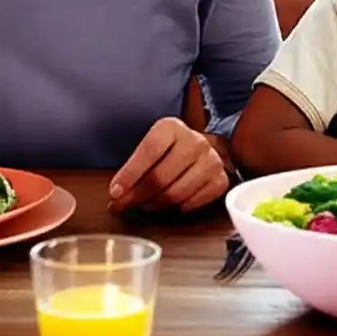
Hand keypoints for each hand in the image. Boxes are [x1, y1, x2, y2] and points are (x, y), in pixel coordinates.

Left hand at [109, 118, 230, 213]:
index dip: (130, 174)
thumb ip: (133, 167)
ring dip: (156, 204)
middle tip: (123, 206)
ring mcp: (211, 161)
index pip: (149, 150)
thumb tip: (117, 195)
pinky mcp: (221, 180)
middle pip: (162, 176)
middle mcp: (195, 142)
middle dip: (138, 196)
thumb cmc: (167, 151)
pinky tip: (170, 204)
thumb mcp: (149, 147)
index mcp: (172, 127)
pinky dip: (179, 208)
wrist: (199, 150)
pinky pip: (195, 202)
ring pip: (177, 193)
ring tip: (145, 205)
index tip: (115, 192)